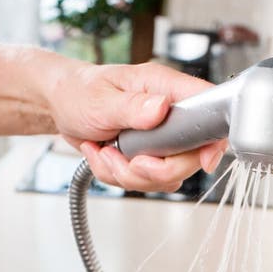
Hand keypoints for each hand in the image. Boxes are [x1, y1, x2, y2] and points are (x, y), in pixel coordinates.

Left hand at [46, 61, 226, 192]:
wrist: (60, 105)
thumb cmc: (79, 91)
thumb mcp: (101, 98)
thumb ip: (133, 106)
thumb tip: (160, 108)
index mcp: (165, 89)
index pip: (208, 109)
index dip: (212, 139)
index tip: (203, 159)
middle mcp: (168, 114)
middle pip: (190, 158)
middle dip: (156, 170)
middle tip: (130, 162)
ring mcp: (160, 139)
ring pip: (166, 176)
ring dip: (130, 175)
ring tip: (106, 153)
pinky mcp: (149, 157)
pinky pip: (145, 182)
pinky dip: (119, 177)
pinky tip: (104, 155)